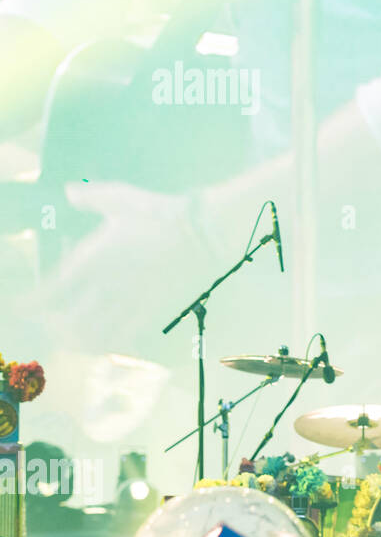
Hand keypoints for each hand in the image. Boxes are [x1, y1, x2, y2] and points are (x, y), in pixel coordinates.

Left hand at [27, 181, 208, 350]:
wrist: (203, 233)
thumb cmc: (160, 213)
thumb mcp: (120, 198)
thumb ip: (89, 197)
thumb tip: (69, 192)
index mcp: (92, 260)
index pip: (51, 292)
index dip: (32, 305)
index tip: (22, 307)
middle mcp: (106, 287)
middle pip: (68, 323)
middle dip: (53, 328)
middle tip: (47, 325)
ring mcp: (130, 302)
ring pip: (95, 336)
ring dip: (78, 341)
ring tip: (70, 340)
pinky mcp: (153, 310)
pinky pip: (124, 338)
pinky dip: (108, 344)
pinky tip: (103, 343)